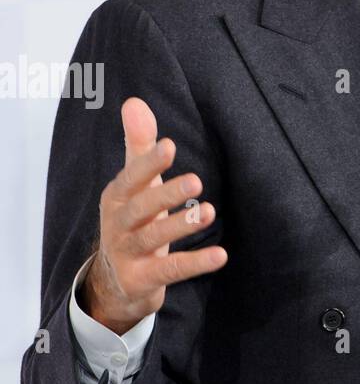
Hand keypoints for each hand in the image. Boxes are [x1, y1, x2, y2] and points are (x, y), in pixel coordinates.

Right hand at [80, 97, 226, 334]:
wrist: (115, 281)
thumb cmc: (133, 222)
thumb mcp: (135, 186)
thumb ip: (138, 145)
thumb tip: (135, 101)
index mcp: (117, 197)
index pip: (130, 178)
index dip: (148, 163)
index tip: (169, 145)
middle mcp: (118, 224)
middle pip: (140, 208)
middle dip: (166, 193)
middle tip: (196, 180)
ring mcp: (127, 254)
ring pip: (153, 238)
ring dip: (181, 225)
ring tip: (209, 211)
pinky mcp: (141, 279)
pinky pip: (170, 270)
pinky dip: (195, 263)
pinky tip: (220, 255)